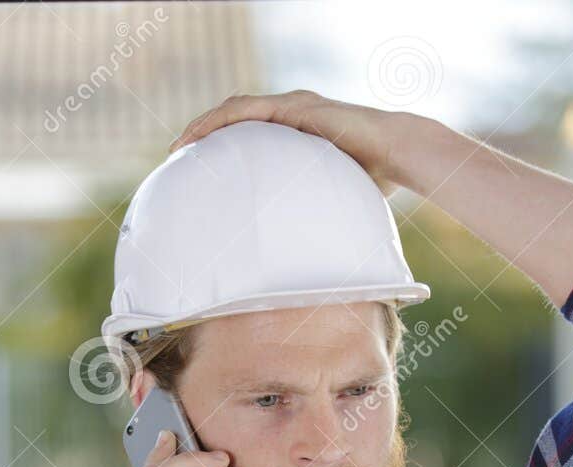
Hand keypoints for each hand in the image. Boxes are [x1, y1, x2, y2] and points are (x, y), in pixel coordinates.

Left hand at [167, 90, 399, 195]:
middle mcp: (289, 114)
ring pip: (235, 110)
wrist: (395, 153)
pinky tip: (201, 134)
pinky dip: (221, 120)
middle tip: (177, 157)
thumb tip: (296, 255)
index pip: (248, 134)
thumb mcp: (329, 197)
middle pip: (234, 119)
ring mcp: (290, 106)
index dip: (220, 146)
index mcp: (295, 134)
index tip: (198, 168)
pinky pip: (248, 110)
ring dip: (203, 125)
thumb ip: (309, 212)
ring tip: (179, 146)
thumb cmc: (371, 180)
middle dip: (202, 135)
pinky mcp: (293, 106)